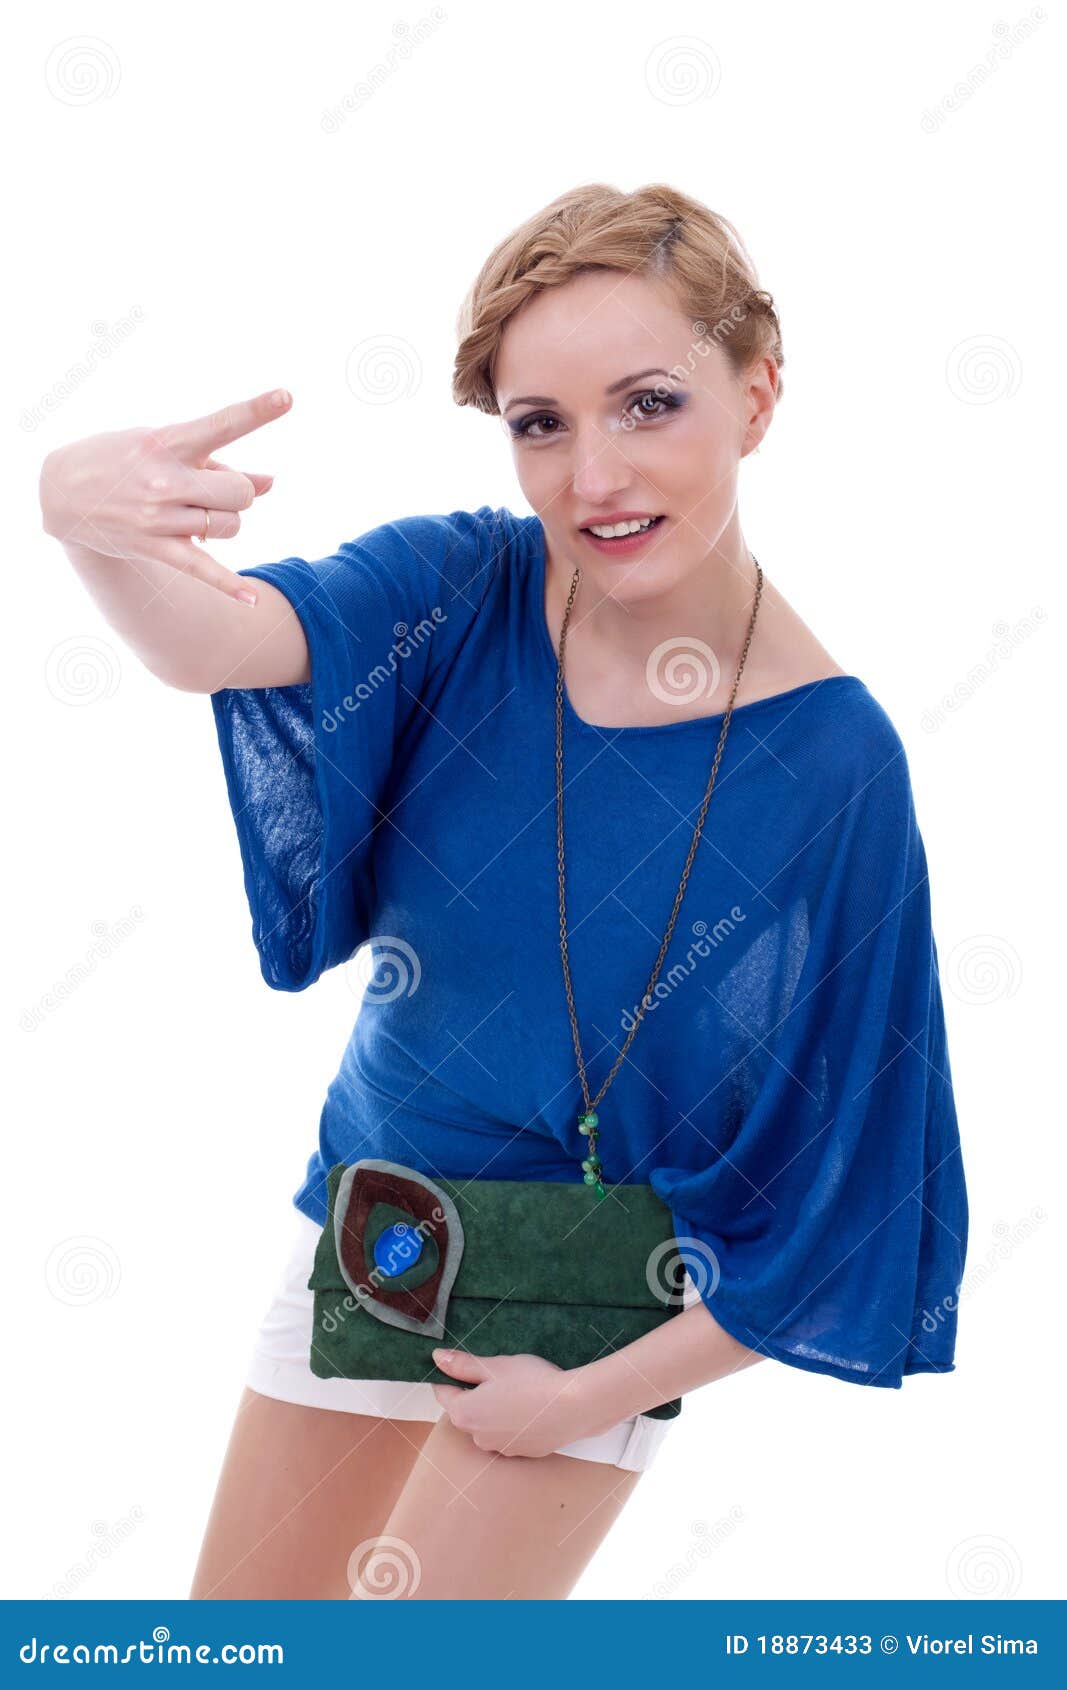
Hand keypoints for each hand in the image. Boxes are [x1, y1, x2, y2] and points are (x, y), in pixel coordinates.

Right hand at [38, 387, 291, 604]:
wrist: (61, 491)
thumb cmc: (125, 459)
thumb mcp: (165, 446)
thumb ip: (221, 464)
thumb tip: (272, 482)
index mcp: (168, 442)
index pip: (223, 424)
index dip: (258, 410)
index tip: (288, 396)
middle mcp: (164, 479)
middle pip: (241, 493)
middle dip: (237, 493)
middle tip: (210, 490)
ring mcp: (158, 516)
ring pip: (230, 526)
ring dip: (224, 521)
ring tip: (193, 512)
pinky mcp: (153, 547)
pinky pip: (203, 570)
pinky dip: (229, 586)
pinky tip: (251, 601)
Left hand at [430, 1347, 590, 1458]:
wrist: (572, 1407)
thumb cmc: (530, 1382)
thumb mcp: (494, 1366)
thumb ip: (462, 1364)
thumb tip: (436, 1358)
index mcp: (464, 1413)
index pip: (443, 1393)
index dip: (449, 1376)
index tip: (462, 1364)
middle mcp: (477, 1437)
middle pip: (466, 1410)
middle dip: (476, 1393)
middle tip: (499, 1374)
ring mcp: (500, 1448)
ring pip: (488, 1424)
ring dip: (494, 1409)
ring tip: (519, 1390)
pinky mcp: (521, 1453)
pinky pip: (508, 1434)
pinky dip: (513, 1421)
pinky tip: (531, 1407)